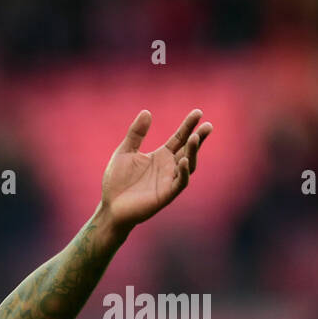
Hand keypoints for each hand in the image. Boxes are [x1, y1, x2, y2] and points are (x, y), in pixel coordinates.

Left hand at [99, 109, 212, 232]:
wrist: (110, 206)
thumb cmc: (116, 181)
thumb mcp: (124, 152)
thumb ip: (136, 134)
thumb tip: (146, 112)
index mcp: (161, 156)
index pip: (179, 138)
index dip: (188, 125)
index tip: (198, 112)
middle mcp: (169, 167)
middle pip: (188, 150)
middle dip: (198, 138)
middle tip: (207, 125)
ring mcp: (169, 181)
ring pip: (188, 165)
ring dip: (193, 152)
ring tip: (195, 138)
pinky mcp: (166, 195)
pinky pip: (179, 182)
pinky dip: (183, 172)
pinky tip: (184, 161)